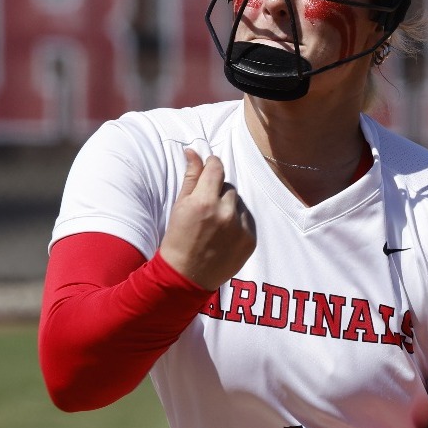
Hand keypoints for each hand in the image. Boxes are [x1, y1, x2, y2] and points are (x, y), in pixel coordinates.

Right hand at [158, 147, 255, 289]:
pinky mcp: (250, 241)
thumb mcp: (179, 206)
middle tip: (206, 209)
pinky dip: (238, 224)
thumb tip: (194, 151)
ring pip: (239, 204)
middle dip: (219, 193)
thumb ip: (191, 177)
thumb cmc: (177, 239)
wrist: (185, 277)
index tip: (209, 169)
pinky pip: (247, 221)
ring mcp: (240, 229)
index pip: (216, 168)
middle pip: (229, 187)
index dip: (212, 165)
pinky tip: (223, 236)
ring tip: (214, 225)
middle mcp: (225, 213)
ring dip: (230, 208)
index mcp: (204, 202)